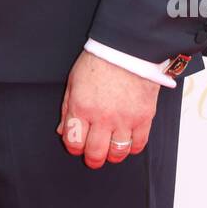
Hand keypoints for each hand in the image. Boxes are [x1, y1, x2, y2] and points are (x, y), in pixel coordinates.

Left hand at [56, 50, 159, 168]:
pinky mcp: (144, 117)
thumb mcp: (74, 82)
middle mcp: (102, 117)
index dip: (73, 147)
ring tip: (110, 150)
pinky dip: (132, 147)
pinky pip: (139, 144)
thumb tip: (63, 131)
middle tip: (93, 156)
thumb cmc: (100, 61)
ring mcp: (124, 119)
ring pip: (117, 153)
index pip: (73, 142)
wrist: (127, 48)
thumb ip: (67, 109)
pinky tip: (127, 141)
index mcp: (81, 107)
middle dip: (92, 159)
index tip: (77, 145)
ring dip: (112, 156)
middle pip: (95, 153)